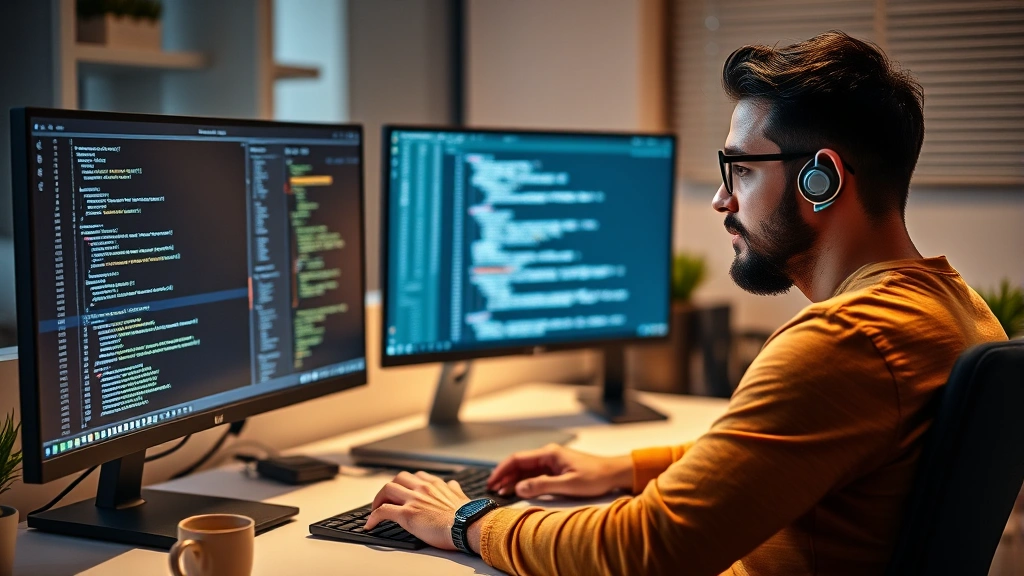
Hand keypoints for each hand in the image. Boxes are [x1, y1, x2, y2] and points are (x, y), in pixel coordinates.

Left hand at [365, 471, 471, 550]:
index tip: (403, 490)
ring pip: (387, 489)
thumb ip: (453, 489)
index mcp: (435, 484)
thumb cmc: (467, 516)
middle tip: (387, 499)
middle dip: (390, 488)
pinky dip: (373, 517)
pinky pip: (383, 511)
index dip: (406, 483)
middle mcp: (422, 488)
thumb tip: (453, 485)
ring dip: (379, 499)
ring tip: (376, 509)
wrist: (468, 526)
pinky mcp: (406, 514)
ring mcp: (413, 500)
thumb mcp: (461, 496)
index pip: (416, 476)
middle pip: (398, 478)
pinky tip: (370, 524)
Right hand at [486, 444, 632, 498]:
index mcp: (549, 454)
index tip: (491, 481)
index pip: (517, 459)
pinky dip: (524, 482)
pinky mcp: (556, 470)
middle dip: (504, 476)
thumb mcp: (568, 484)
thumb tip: (519, 488)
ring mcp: (552, 462)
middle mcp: (548, 455)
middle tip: (492, 489)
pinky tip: (518, 490)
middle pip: (519, 464)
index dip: (501, 470)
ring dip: (513, 480)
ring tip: (501, 492)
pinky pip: (534, 474)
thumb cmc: (596, 477)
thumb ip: (542, 486)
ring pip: (525, 470)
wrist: (614, 474)